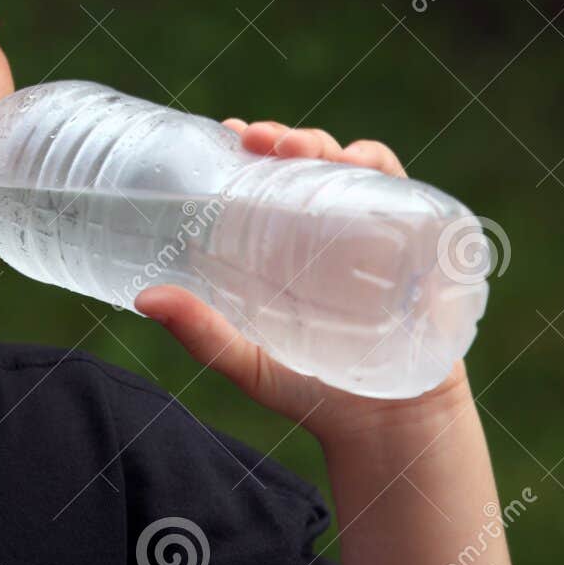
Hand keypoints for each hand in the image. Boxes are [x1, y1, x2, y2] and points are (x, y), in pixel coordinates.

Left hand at [132, 119, 471, 444]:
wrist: (387, 433)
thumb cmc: (312, 393)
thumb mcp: (248, 360)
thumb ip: (201, 332)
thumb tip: (145, 297)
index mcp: (291, 242)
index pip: (273, 176)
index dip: (255, 144)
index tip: (230, 130)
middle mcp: (334, 229)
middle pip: (314, 163)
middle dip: (290, 138)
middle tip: (260, 140)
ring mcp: (378, 235)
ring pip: (359, 169)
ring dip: (334, 146)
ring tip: (306, 152)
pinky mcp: (418, 250)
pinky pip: (409, 197)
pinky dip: (387, 173)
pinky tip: (363, 169)